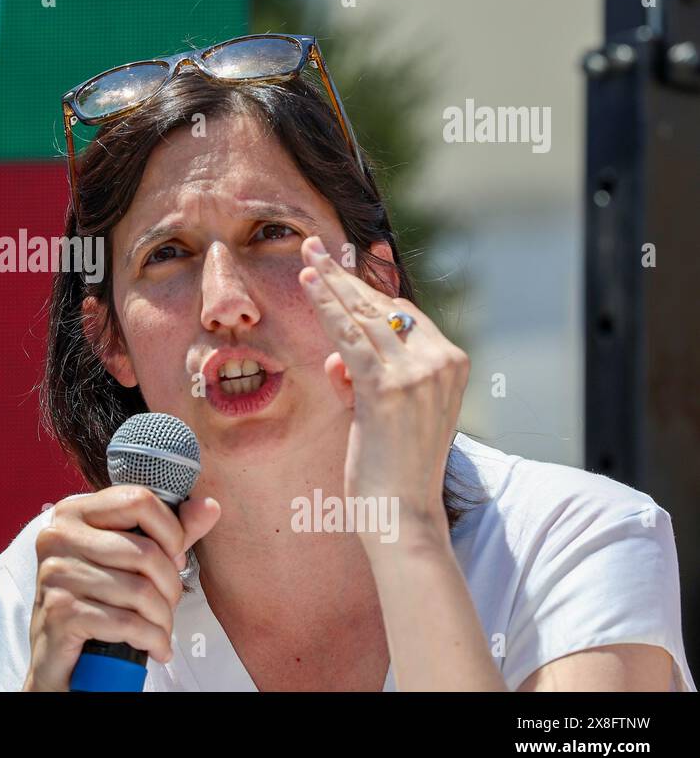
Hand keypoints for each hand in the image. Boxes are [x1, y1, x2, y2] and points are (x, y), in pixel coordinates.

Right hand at [22, 486, 220, 690]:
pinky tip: (153, 647)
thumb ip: (170, 532)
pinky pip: (126, 623)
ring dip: (162, 619)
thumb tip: (209, 506)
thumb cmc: (97, 603)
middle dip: (171, 586)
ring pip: (140, 591)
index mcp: (74, 512)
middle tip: (168, 604)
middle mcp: (58, 536)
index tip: (175, 557)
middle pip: (145, 551)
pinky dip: (151, 640)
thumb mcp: (133, 561)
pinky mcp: (60, 611)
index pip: (139, 501)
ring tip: (160, 629)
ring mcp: (56, 573)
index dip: (171, 531)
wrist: (60, 657)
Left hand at [297, 235, 467, 539]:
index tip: (347, 261)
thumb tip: (336, 358)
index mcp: (451, 363)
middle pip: (384, 306)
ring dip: (331, 283)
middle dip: (346, 274)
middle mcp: (441, 362)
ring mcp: (418, 373)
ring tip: (307, 255)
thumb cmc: (391, 465)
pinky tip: (311, 285)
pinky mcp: (388, 387)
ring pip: (365, 315)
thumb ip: (364, 377)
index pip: (404, 312)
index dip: (370, 286)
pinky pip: (350, 337)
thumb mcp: (383, 410)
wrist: (403, 511)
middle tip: (317, 245)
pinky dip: (328, 308)